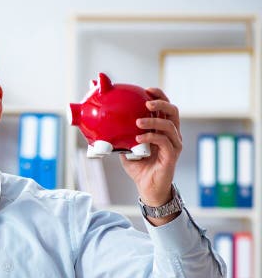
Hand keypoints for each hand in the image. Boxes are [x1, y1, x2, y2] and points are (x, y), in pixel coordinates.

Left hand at [120, 88, 182, 224]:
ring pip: (169, 125)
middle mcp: (172, 134)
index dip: (160, 96)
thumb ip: (121, 136)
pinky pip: (164, 141)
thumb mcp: (126, 148)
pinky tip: (139, 138)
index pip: (166, 108)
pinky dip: (151, 137)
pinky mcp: (172, 155)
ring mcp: (174, 145)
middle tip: (146, 102)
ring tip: (138, 122)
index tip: (147, 90)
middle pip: (174, 111)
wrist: (147, 187)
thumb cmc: (139, 167)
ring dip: (153, 121)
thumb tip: (103, 125)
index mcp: (163, 129)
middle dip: (161, 103)